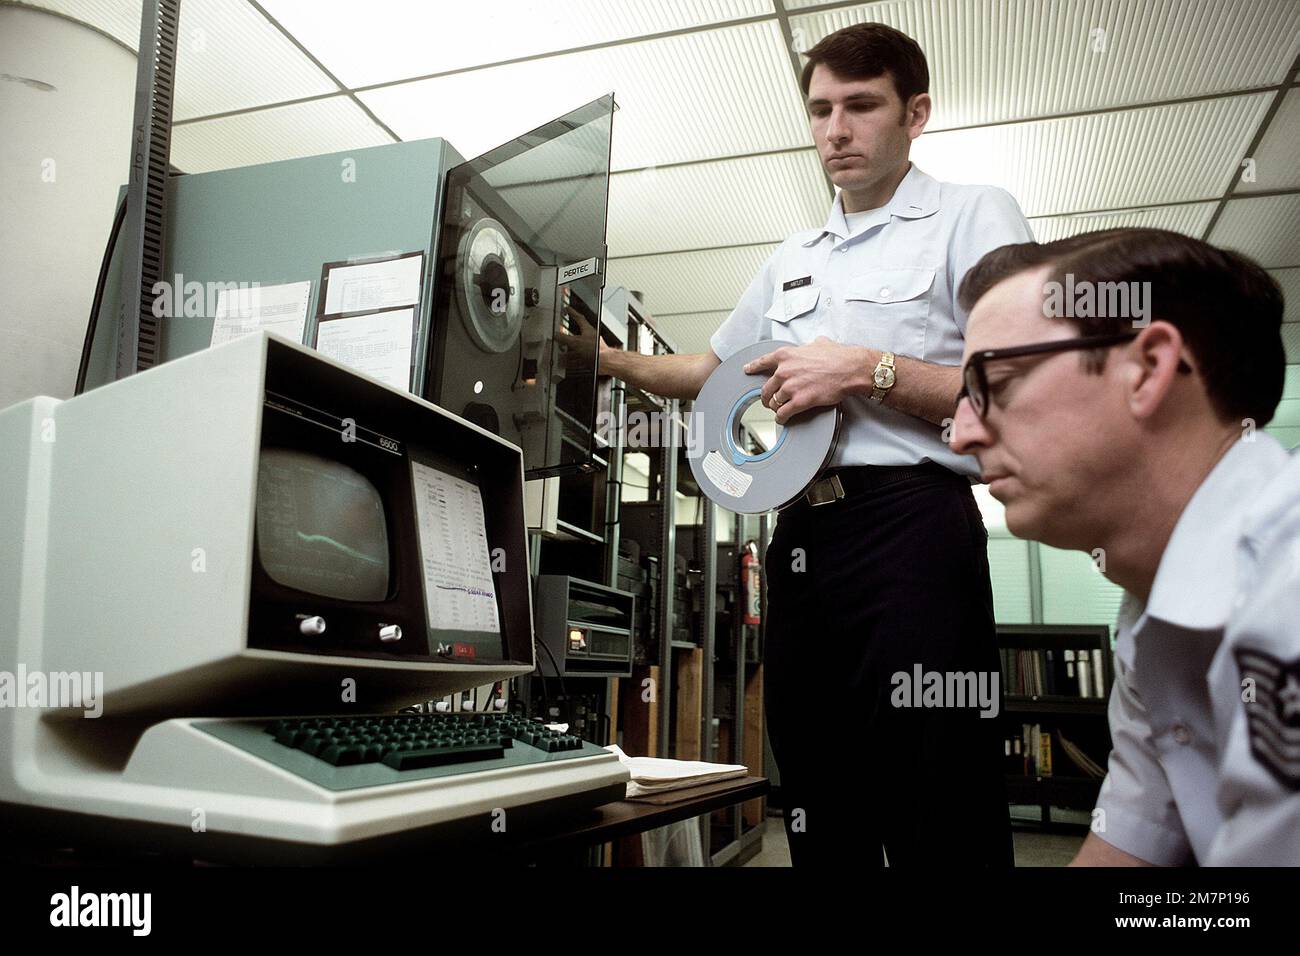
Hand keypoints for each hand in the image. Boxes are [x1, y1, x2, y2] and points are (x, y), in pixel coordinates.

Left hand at [743, 337, 874, 424]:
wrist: (850, 368)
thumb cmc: (838, 356)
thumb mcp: (818, 343)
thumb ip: (808, 347)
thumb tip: (812, 346)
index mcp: (787, 355)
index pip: (763, 361)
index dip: (753, 367)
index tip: (747, 370)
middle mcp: (785, 371)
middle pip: (766, 388)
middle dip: (766, 396)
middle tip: (768, 400)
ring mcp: (791, 387)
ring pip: (774, 402)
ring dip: (775, 407)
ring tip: (778, 410)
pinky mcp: (800, 401)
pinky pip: (784, 413)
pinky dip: (781, 418)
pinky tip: (782, 419)